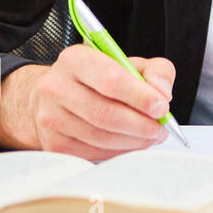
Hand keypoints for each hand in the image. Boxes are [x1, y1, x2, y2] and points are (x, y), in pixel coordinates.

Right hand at [19, 45, 176, 159]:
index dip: (140, 96)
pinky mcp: (53, 142)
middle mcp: (56, 87)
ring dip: (133, 140)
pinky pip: (92, 152)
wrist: (59, 95)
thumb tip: (162, 94)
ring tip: (151, 136)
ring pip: (99, 136)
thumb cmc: (100, 78)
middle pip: (104, 113)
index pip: (110, 79)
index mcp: (76, 59)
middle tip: (161, 128)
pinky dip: (118, 151)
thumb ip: (156, 71)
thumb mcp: (131, 63)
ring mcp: (51, 117)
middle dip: (140, 124)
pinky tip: (131, 143)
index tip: (162, 107)